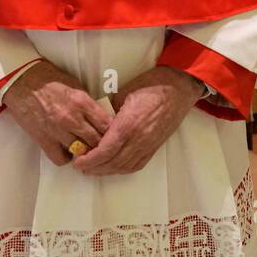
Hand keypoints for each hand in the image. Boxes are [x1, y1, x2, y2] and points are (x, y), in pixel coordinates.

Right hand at [2, 60, 113, 165]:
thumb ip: (88, 103)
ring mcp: (57, 131)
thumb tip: (102, 117)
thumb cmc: (49, 80)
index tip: (114, 134)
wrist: (21, 82)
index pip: (106, 124)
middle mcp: (72, 118)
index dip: (113, 132)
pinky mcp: (44, 140)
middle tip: (102, 145)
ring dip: (85, 152)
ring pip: (81, 152)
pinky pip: (61, 159)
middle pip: (97, 141)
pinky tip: (66, 151)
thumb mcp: (74, 85)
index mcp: (82, 101)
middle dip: (102, 144)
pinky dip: (65, 158)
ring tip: (85, 150)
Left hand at [73, 67, 203, 176]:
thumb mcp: (125, 93)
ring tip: (93, 169)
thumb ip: (110, 111)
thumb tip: (98, 123)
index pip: (106, 149)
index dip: (90, 159)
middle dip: (94, 167)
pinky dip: (122, 169)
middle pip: (113, 162)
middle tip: (80, 166)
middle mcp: (139, 139)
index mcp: (129, 124)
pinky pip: (137, 164)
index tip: (77, 161)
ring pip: (124, 166)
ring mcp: (148, 145)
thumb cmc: (152, 85)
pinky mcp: (155, 147)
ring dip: (107, 171)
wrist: (179, 88)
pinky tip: (113, 167)